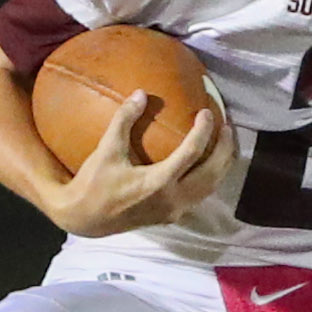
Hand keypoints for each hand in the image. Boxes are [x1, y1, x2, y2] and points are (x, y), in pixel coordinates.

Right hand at [44, 93, 229, 237]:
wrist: (84, 219)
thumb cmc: (94, 183)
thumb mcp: (106, 149)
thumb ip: (124, 120)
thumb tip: (141, 93)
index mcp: (158, 183)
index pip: (192, 153)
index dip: (203, 131)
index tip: (206, 112)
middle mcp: (172, 199)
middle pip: (211, 173)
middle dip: (224, 149)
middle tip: (227, 127)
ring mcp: (174, 211)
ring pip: (209, 188)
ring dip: (221, 166)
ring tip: (224, 144)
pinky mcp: (171, 216)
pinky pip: (200, 195)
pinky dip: (209, 178)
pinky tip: (208, 164)